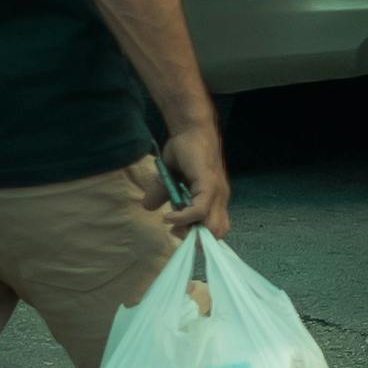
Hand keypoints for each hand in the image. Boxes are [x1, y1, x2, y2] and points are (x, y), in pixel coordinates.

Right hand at [159, 120, 231, 241]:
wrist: (191, 128)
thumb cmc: (184, 150)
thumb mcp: (169, 177)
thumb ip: (161, 193)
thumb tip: (147, 207)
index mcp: (214, 199)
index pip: (216, 229)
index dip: (200, 237)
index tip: (177, 233)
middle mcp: (219, 198)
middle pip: (217, 232)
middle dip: (195, 239)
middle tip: (175, 230)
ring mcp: (216, 192)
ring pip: (212, 226)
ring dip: (189, 230)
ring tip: (172, 222)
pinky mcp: (209, 184)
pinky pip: (200, 210)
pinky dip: (184, 218)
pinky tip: (169, 216)